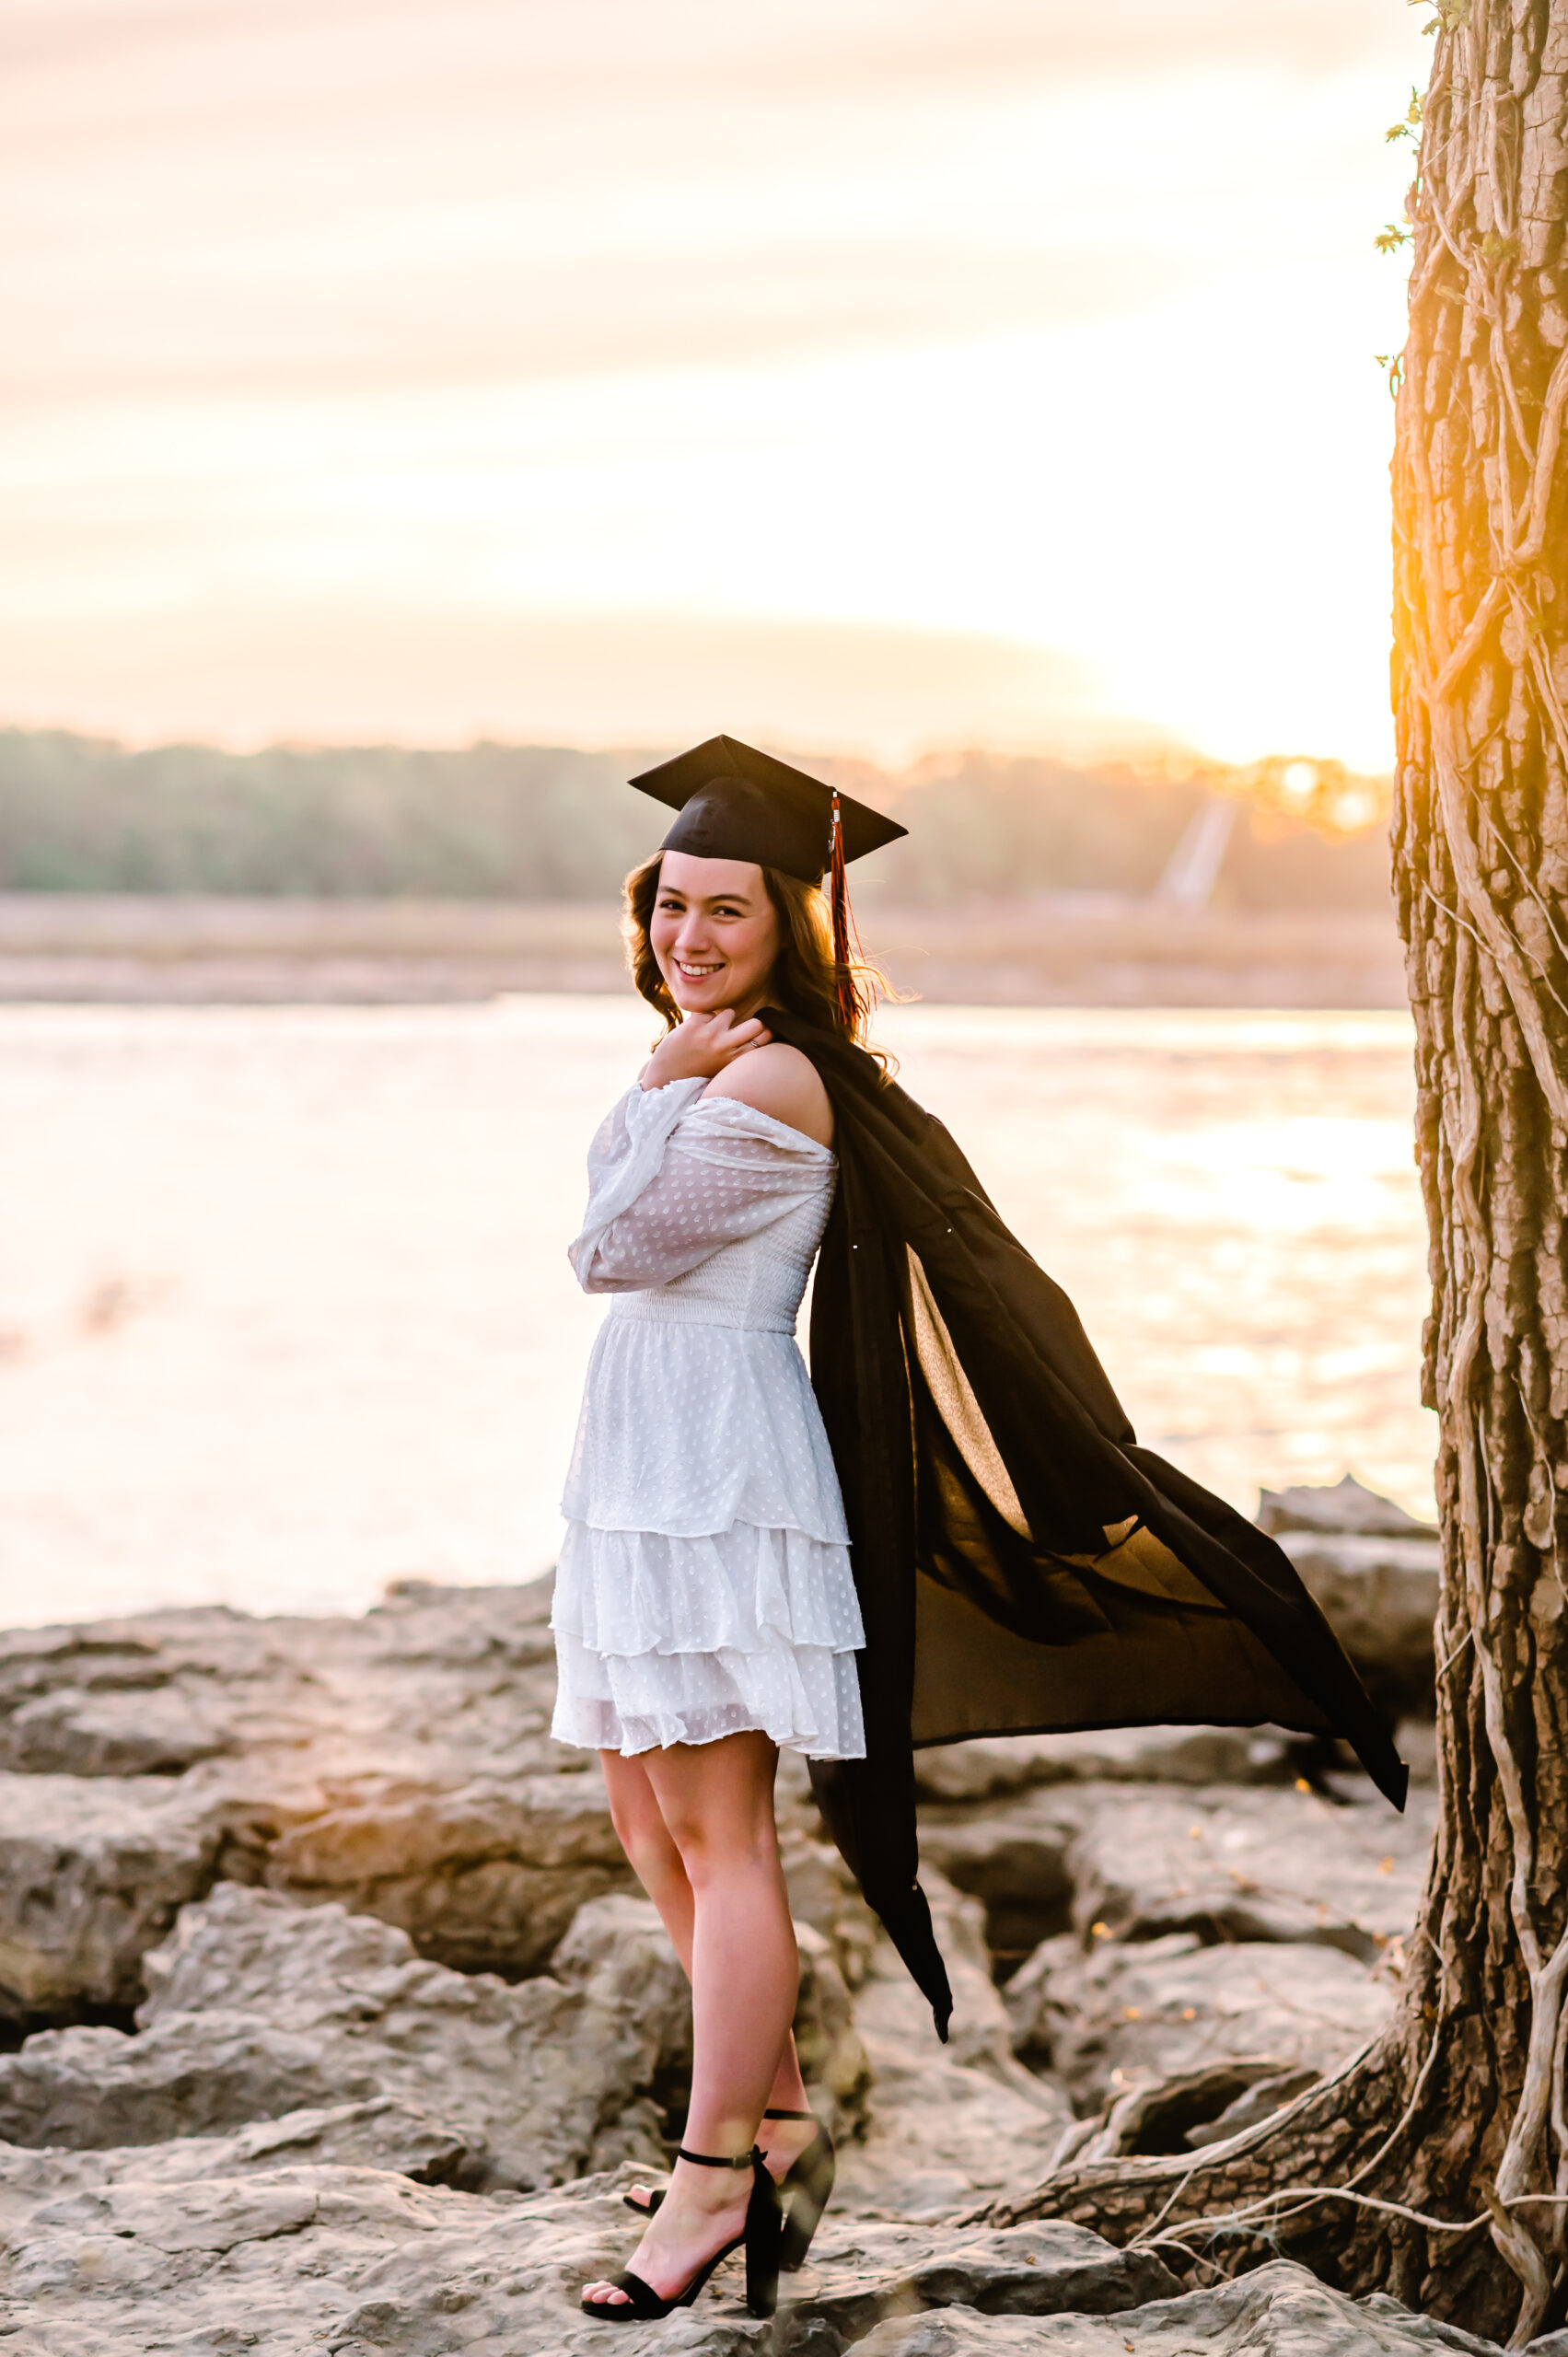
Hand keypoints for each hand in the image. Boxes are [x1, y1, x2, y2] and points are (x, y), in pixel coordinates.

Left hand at [640, 1009, 771, 1088]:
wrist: (667, 1075)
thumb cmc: (699, 1070)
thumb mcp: (724, 1066)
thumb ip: (739, 1050)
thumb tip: (761, 1027)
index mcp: (735, 1060)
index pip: (765, 1038)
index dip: (767, 1032)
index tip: (764, 1031)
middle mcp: (725, 1046)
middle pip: (757, 1024)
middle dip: (754, 1023)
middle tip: (744, 1029)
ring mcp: (709, 1034)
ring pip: (729, 1013)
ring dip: (721, 1020)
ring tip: (710, 1035)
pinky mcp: (694, 1024)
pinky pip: (708, 1012)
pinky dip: (703, 1020)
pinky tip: (694, 1033)